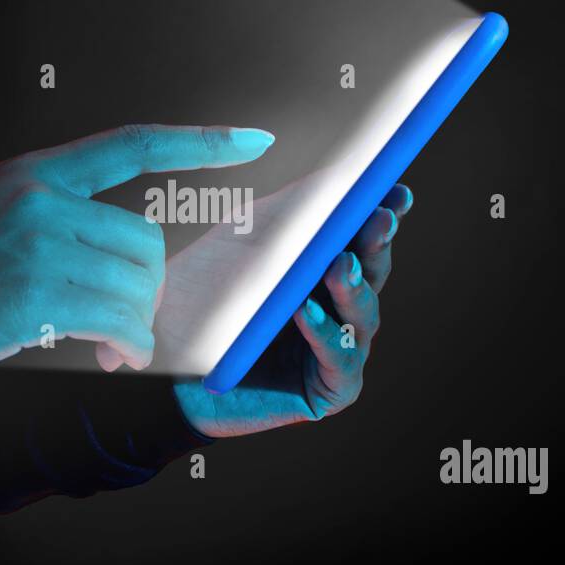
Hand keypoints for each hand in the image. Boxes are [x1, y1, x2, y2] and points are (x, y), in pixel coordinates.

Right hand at [0, 124, 274, 387]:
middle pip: (145, 236)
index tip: (253, 139)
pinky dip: (129, 344)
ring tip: (115, 345)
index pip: (133, 144)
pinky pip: (118, 318)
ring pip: (136, 279)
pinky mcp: (36, 294)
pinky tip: (113, 356)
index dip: (201, 140)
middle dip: (147, 286)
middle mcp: (41, 199)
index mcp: (32, 174)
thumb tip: (112, 258)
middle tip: (127, 323)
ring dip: (137, 322)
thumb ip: (48, 219)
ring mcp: (40, 242)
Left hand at [173, 183, 412, 436]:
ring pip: (363, 314)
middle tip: (379, 217)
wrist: (171, 373)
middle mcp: (342, 308)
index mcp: (325, 270)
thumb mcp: (240, 249)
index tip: (394, 187)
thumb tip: (329, 175)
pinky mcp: (331, 388)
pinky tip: (307, 310)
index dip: (384, 210)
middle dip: (376, 243)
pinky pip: (338, 359)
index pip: (362, 236)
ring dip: (352, 286)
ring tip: (340, 264)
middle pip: (373, 271)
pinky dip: (324, 332)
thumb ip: (282, 217)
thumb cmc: (205, 306)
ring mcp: (341, 350)